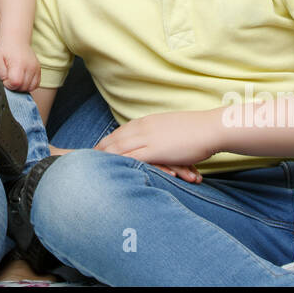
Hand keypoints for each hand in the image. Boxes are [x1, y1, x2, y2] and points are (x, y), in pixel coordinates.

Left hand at [0, 41, 41, 91]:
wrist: (16, 38)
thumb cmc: (6, 48)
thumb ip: (0, 73)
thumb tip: (6, 82)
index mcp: (18, 64)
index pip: (16, 83)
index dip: (8, 84)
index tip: (4, 78)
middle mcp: (30, 66)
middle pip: (23, 87)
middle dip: (14, 86)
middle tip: (8, 78)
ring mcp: (36, 68)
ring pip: (30, 88)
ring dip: (21, 87)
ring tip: (15, 79)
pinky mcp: (38, 69)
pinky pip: (36, 84)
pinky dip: (29, 85)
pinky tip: (22, 79)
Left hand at [95, 111, 216, 183]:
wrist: (211, 128)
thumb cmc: (197, 131)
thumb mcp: (173, 129)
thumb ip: (161, 134)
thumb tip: (157, 142)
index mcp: (148, 121)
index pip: (122, 131)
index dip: (108, 140)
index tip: (97, 147)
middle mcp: (144, 127)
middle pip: (115, 139)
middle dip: (99, 149)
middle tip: (82, 159)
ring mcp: (148, 138)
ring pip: (118, 148)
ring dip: (103, 157)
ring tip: (88, 167)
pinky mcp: (155, 150)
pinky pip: (130, 157)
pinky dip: (117, 163)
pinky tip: (107, 170)